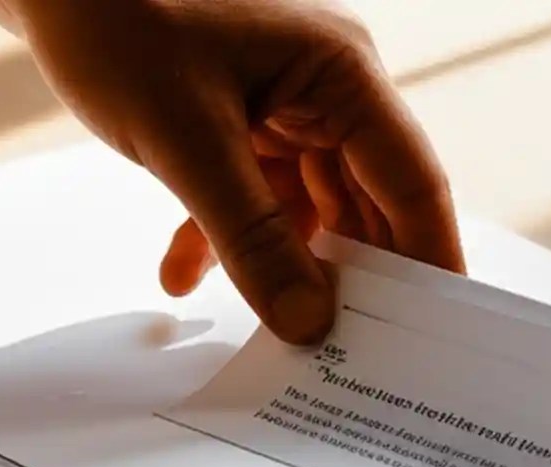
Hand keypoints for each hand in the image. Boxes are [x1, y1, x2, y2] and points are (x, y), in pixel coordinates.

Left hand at [0, 0, 462, 343]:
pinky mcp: (231, 112)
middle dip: (348, 273)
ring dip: (272, 259)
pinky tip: (181, 272)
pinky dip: (219, 233)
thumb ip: (252, 238)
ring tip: (266, 326)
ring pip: (300, 203)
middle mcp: (322, 85)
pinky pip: (246, 191)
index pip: (411, 181)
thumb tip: (306, 320)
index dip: (428, 259)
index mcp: (341, 71)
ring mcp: (277, 98)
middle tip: (350, 349)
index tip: (436, 329)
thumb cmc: (114, 13)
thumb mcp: (187, 140)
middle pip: (361, 198)